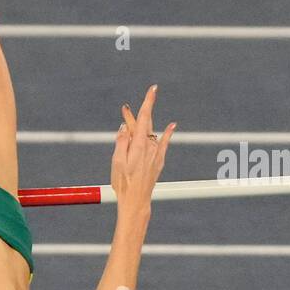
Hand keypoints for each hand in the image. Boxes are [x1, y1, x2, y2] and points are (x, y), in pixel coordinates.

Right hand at [111, 85, 175, 218]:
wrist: (136, 200)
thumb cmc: (123, 183)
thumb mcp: (116, 162)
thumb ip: (121, 143)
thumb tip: (124, 128)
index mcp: (138, 145)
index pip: (144, 118)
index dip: (148, 102)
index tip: (153, 89)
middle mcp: (149, 147)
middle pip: (144, 125)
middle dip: (136, 115)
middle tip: (125, 108)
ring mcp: (155, 154)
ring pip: (149, 134)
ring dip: (140, 127)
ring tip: (129, 124)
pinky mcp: (158, 161)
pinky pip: (164, 142)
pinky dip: (168, 133)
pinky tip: (173, 125)